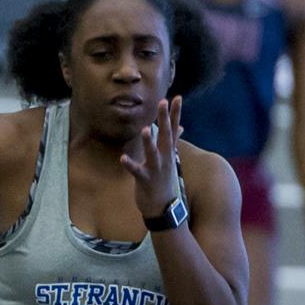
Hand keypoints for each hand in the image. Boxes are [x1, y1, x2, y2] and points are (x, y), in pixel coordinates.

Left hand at [120, 95, 181, 217]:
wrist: (164, 207)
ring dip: (149, 141)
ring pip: (153, 152)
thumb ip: (174, 141)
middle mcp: (165, 158)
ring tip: (146, 129)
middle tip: (163, 102)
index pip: (174, 128)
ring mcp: (156, 169)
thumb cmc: (165, 181)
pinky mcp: (145, 180)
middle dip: (164, 119)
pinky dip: (130, 164)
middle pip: (166, 135)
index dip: (175, 113)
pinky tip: (122, 158)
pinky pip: (136, 171)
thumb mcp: (171, 159)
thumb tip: (181, 127)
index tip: (176, 97)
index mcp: (169, 152)